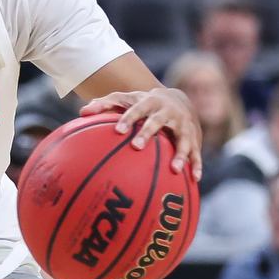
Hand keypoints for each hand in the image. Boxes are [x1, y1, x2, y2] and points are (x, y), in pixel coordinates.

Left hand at [78, 86, 203, 179]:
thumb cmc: (142, 103)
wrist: (177, 99)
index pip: (138, 108)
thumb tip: (82, 112)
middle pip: (157, 122)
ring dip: (180, 153)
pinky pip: (196, 152)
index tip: (118, 131)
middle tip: (137, 147)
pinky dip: (196, 164)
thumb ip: (104, 104)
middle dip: (148, 133)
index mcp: (150, 102)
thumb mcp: (124, 99)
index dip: (128, 118)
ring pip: (183, 138)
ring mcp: (183, 124)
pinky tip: (194, 179)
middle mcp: (168, 112)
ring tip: (174, 169)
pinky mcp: (194, 137)